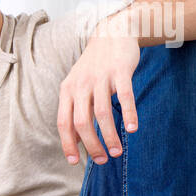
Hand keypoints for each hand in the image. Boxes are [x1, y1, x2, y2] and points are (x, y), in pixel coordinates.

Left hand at [57, 24, 141, 165]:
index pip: (63, 122)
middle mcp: (80, 85)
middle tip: (103, 160)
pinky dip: (128, 114)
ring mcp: (100, 78)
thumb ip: (75, 110)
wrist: (112, 32)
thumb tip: (74, 140)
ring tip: (117, 152)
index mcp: (67, 90)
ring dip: (110, 136)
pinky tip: (132, 130)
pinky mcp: (120, 71)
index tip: (74, 162)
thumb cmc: (94, 66)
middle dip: (92, 145)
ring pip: (102, 113)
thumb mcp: (77, 86)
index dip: (67, 144)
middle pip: (82, 122)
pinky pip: (124, 97)